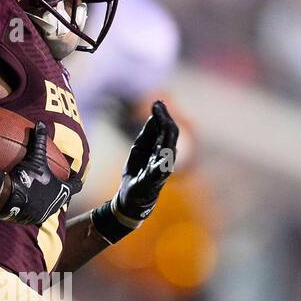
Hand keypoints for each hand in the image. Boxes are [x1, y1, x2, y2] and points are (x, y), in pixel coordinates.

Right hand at [0, 122, 81, 224]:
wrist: (8, 198)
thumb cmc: (26, 177)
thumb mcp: (34, 156)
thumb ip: (39, 140)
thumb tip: (40, 124)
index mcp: (61, 191)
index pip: (76, 186)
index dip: (76, 180)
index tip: (74, 175)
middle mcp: (56, 205)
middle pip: (64, 198)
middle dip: (62, 191)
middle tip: (59, 184)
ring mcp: (43, 214)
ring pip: (50, 207)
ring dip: (48, 200)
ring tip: (43, 193)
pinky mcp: (30, 220)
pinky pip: (35, 213)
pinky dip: (33, 207)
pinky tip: (26, 202)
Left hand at [92, 100, 178, 242]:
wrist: (130, 198)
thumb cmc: (137, 172)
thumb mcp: (139, 148)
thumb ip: (147, 133)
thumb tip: (154, 115)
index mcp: (162, 149)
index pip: (167, 129)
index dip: (163, 115)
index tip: (158, 102)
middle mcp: (166, 158)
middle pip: (170, 136)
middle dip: (165, 120)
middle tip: (158, 105)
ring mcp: (162, 170)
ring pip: (169, 149)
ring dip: (165, 133)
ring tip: (162, 119)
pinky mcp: (154, 182)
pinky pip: (161, 170)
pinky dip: (163, 159)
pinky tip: (163, 148)